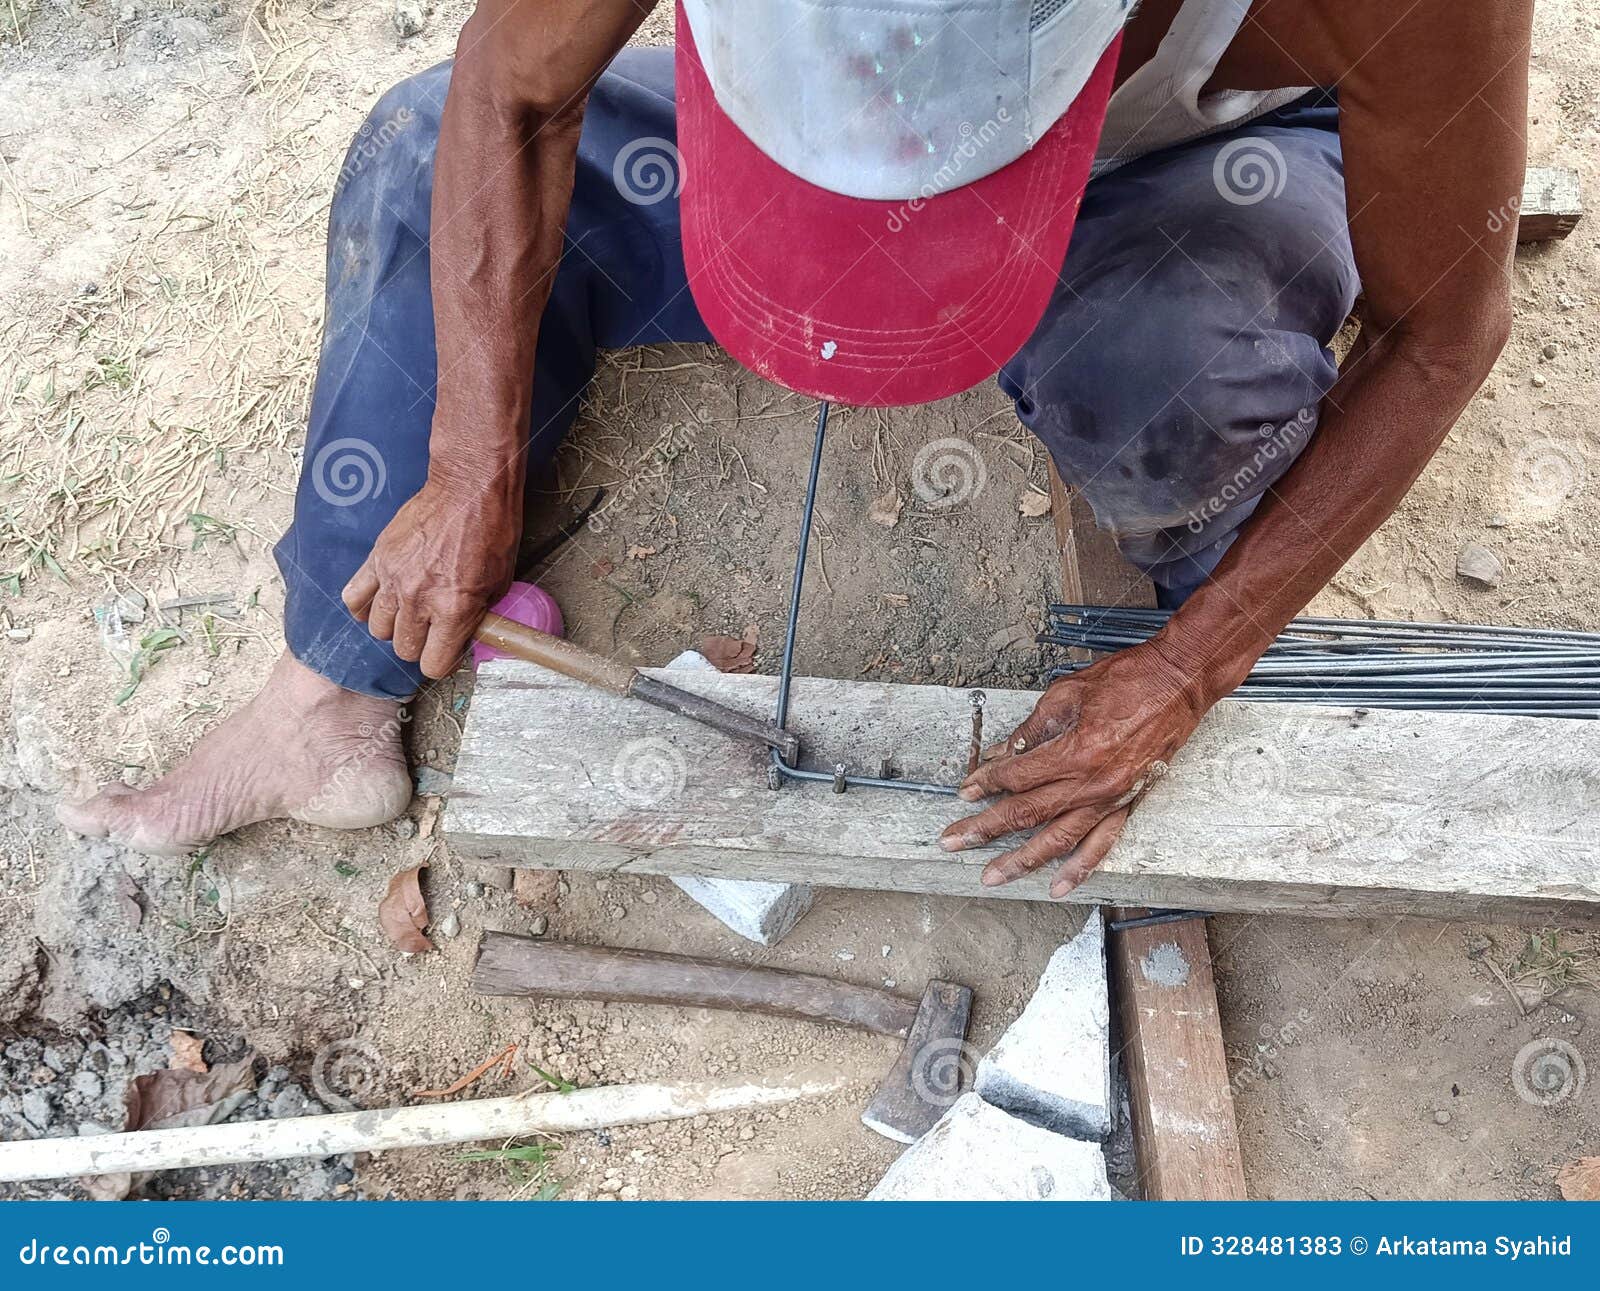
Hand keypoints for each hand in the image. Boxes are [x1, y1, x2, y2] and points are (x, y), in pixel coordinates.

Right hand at [342, 478, 518, 678]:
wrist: (469, 490)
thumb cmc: (492, 533)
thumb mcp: (499, 584)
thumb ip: (476, 616)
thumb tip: (464, 636)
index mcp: (454, 609)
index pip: (433, 665)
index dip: (442, 661)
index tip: (447, 651)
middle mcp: (419, 599)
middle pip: (405, 649)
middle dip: (421, 645)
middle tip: (432, 629)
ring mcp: (393, 579)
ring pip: (379, 629)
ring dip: (395, 626)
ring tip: (410, 613)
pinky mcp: (377, 559)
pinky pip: (354, 597)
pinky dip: (364, 605)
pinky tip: (380, 601)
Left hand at [939, 640, 1208, 896]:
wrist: (1180, 683)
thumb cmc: (1127, 679)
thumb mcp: (1068, 693)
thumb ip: (1032, 730)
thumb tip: (1002, 754)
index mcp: (1076, 750)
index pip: (1017, 776)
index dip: (986, 783)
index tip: (965, 790)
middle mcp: (1092, 782)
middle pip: (1027, 813)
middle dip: (985, 829)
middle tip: (953, 842)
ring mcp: (1112, 797)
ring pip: (1058, 838)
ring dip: (1021, 860)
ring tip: (991, 876)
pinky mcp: (1128, 803)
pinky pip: (1102, 843)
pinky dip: (1079, 868)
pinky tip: (1057, 886)